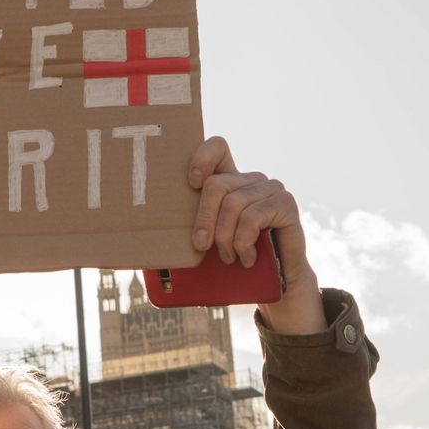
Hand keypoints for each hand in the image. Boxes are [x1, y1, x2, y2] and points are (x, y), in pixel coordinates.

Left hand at [187, 137, 324, 333]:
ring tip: (229, 258)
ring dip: (225, 238)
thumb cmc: (236, 259)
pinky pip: (253, 217)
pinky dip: (243, 242)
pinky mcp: (286, 203)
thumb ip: (189, 230)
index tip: (191, 184)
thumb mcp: (209, 241)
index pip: (218, 147)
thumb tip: (141, 240)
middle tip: (201, 247)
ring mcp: (272, 188)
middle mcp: (252, 179)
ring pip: (233, 204)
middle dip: (203, 220)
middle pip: (216, 184)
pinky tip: (247, 257)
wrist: (276, 281)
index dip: (202, 158)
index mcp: (231, 181)